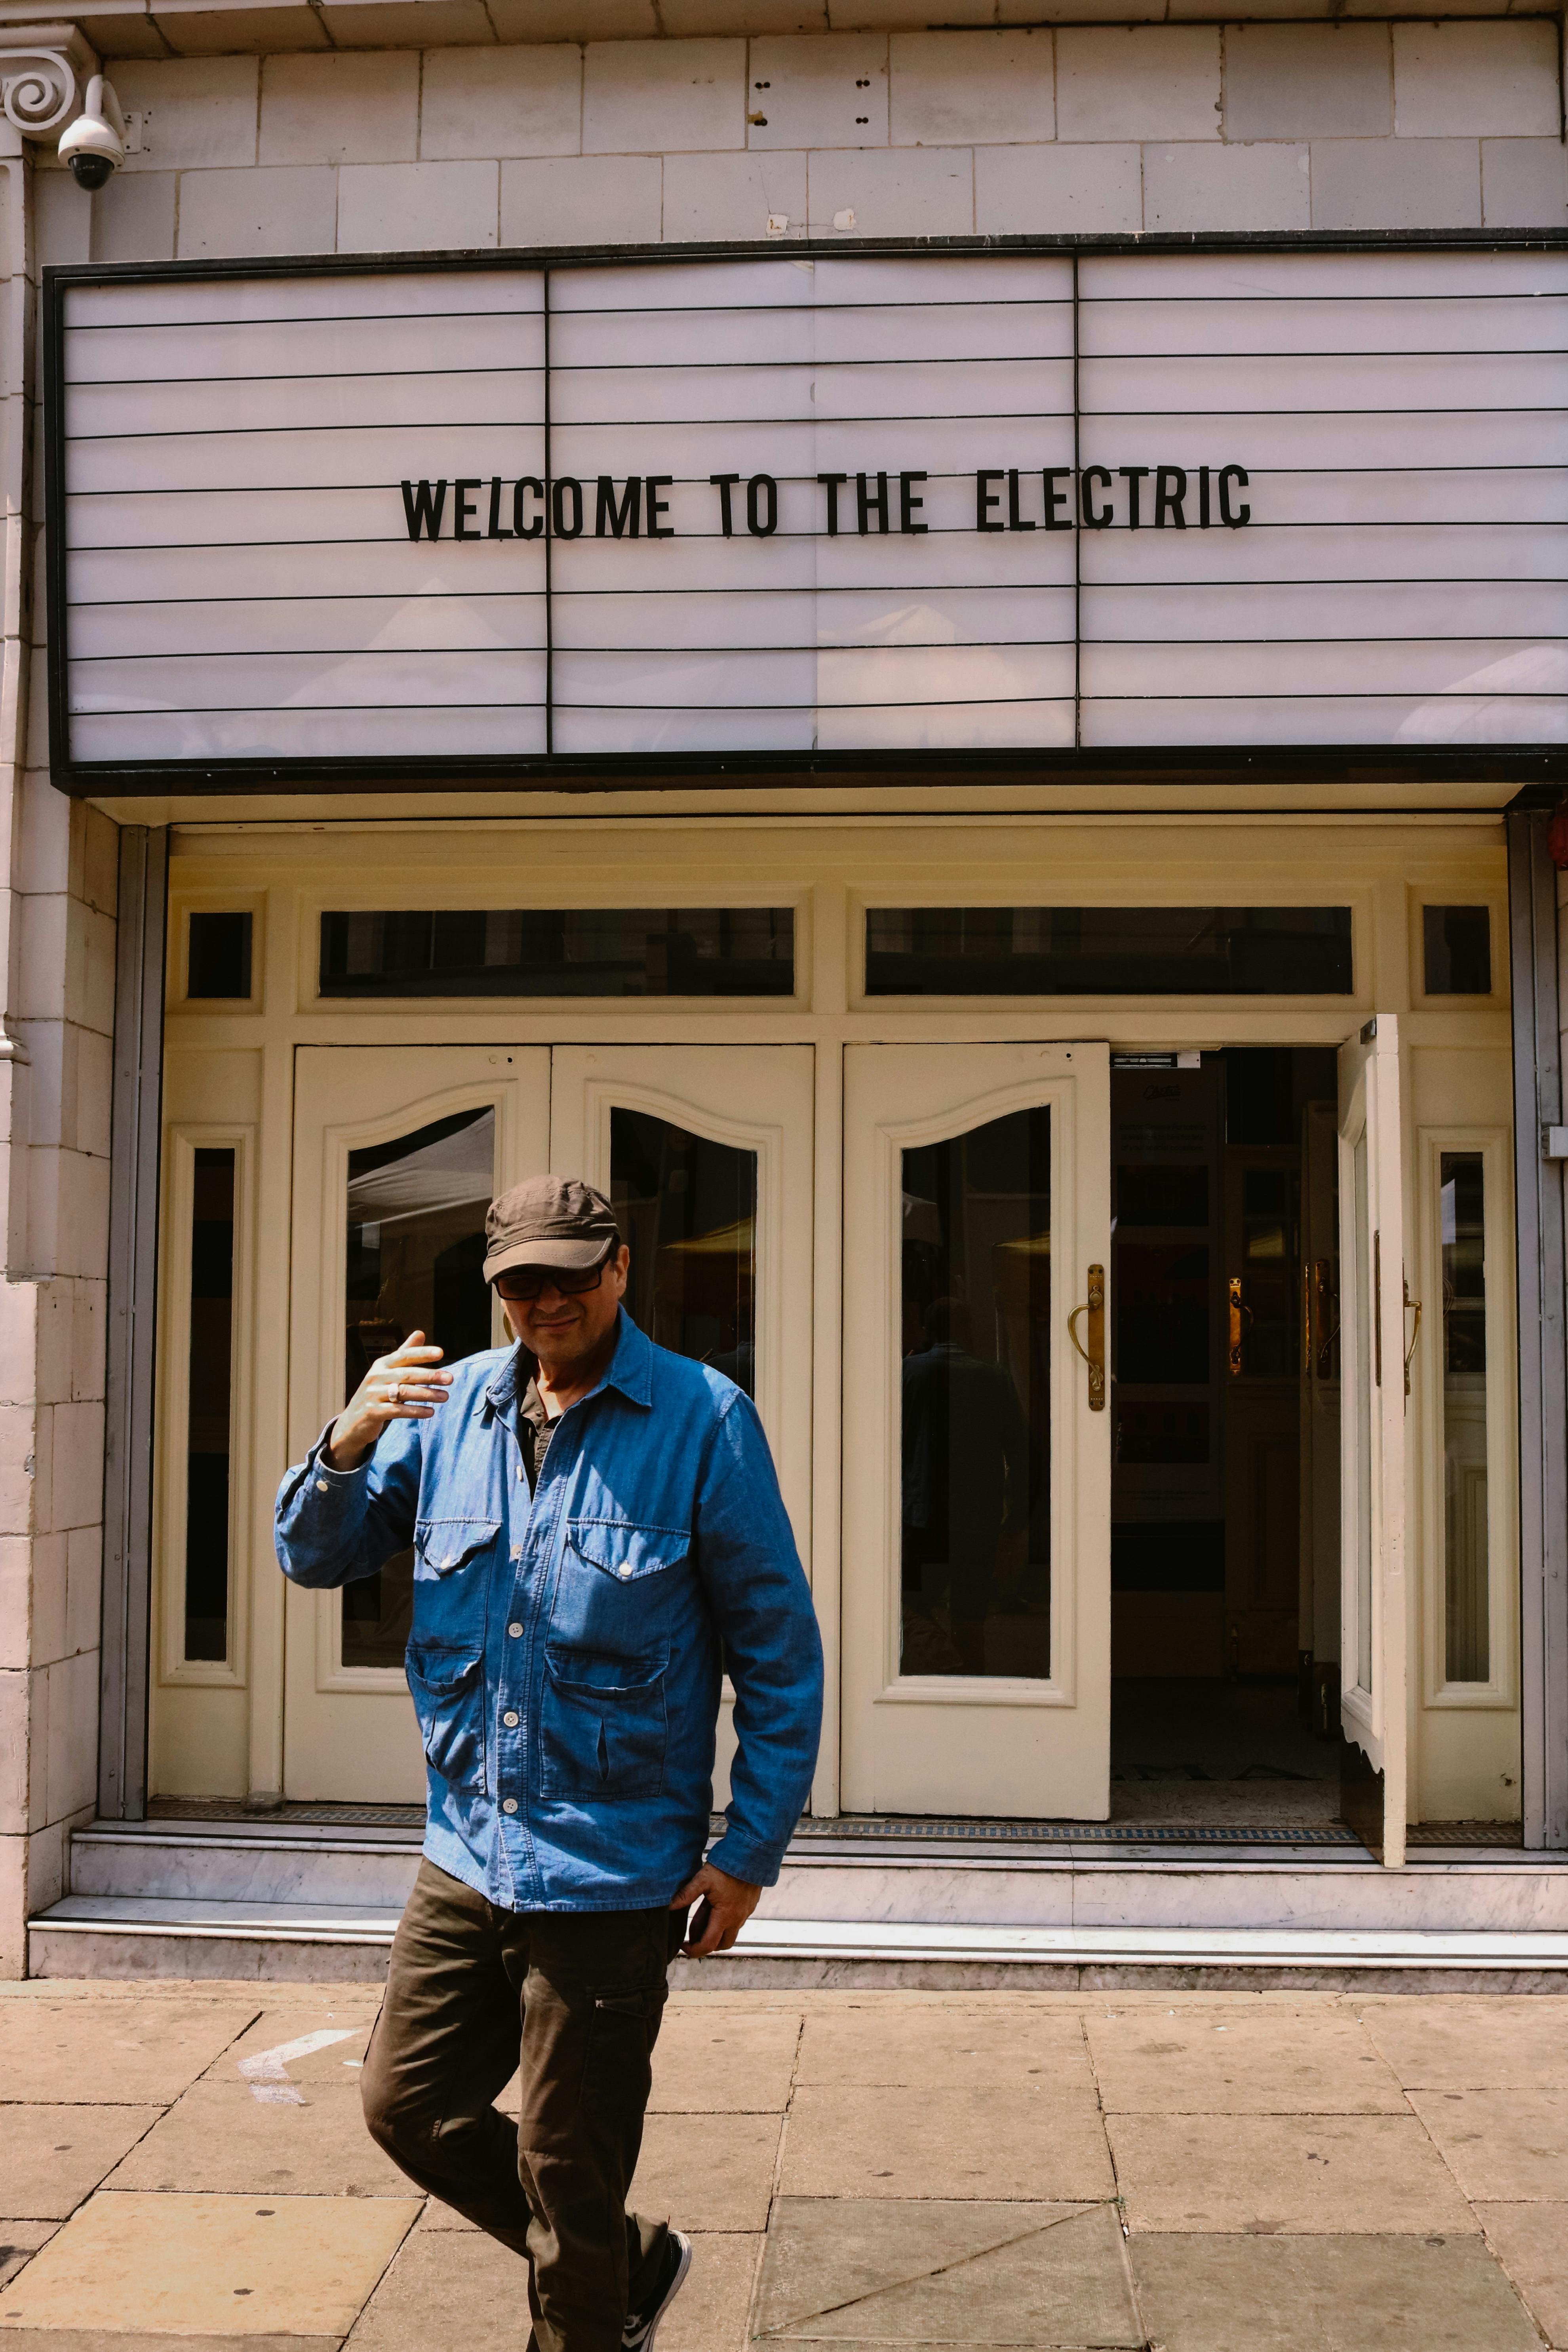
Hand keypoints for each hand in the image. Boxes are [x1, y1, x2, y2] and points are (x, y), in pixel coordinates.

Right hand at [326, 1331, 451, 1469]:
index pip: (404, 1355)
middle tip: (450, 1378)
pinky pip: (398, 1410)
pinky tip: (430, 1412)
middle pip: (406, 1374)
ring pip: (404, 1392)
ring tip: (445, 1397)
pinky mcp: (372, 1412)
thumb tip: (420, 1333)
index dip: (421, 1353)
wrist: (353, 1421)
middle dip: (430, 1376)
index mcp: (381, 1364)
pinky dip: (415, 1411)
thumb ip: (404, 1354)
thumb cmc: (376, 1393)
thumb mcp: (388, 1372)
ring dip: (427, 1394)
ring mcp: (372, 1394)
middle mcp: (376, 1377)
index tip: (440, 1353)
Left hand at [669, 1861, 760, 1957]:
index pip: (708, 1945)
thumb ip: (686, 1895)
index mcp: (724, 1916)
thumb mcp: (703, 1879)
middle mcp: (737, 1919)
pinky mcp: (749, 1906)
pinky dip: (724, 1922)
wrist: (751, 1855)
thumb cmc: (727, 1867)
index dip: (693, 1950)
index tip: (684, 1945)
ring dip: (716, 1932)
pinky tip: (716, 1906)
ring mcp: (745, 1913)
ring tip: (703, 1916)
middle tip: (694, 1934)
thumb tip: (670, 1906)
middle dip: (707, 1944)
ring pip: (730, 1934)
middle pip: (722, 1945)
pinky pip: (736, 1922)